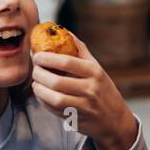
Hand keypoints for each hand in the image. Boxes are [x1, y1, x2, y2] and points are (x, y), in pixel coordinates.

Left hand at [31, 34, 138, 149]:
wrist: (114, 119)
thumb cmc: (102, 89)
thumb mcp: (96, 68)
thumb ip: (80, 50)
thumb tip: (62, 30)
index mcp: (94, 71)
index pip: (67, 62)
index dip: (47, 58)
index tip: (37, 55)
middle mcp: (90, 88)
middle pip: (57, 81)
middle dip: (39, 74)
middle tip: (34, 70)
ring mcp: (84, 106)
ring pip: (54, 98)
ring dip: (39, 90)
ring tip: (36, 83)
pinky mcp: (77, 119)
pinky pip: (54, 110)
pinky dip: (44, 102)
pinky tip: (42, 95)